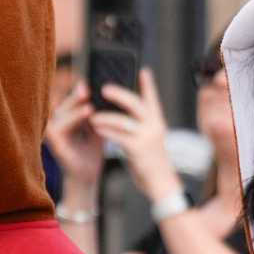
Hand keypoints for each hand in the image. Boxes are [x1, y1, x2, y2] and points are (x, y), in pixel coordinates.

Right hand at [45, 81, 105, 196]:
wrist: (88, 174)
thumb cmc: (93, 148)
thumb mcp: (98, 123)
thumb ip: (100, 108)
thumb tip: (113, 87)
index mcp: (65, 114)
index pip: (73, 95)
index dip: (83, 85)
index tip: (95, 73)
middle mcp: (55, 119)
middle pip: (67, 100)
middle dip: (79, 91)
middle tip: (91, 81)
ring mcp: (51, 129)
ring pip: (64, 109)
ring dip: (77, 101)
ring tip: (90, 93)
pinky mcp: (52, 139)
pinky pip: (63, 123)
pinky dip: (76, 116)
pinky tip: (89, 110)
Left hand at [88, 70, 182, 202]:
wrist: (161, 184)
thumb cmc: (152, 162)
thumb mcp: (151, 140)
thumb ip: (141, 126)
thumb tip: (123, 114)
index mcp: (158, 122)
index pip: (153, 99)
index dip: (148, 84)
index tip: (143, 70)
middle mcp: (154, 126)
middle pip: (136, 104)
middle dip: (119, 94)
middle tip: (104, 88)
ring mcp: (147, 137)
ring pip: (122, 120)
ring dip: (105, 117)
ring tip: (93, 115)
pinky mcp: (138, 149)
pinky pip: (118, 136)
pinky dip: (106, 131)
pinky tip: (96, 129)